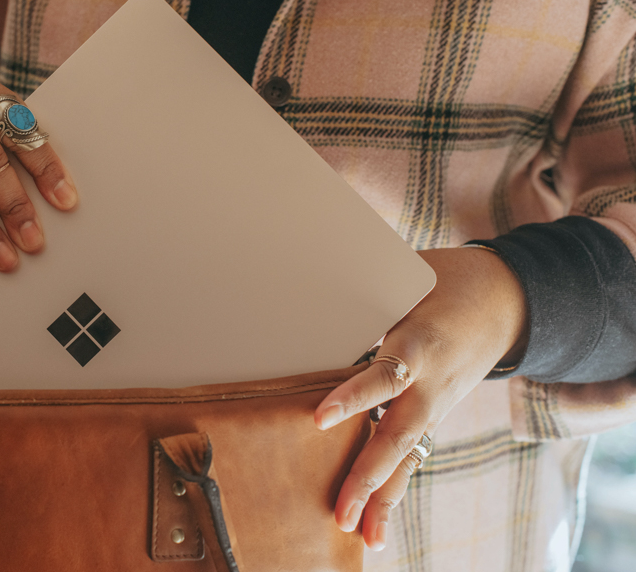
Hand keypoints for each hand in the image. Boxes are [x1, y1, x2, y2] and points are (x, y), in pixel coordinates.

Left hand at [313, 247, 527, 550]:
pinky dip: (395, 492)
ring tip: (361, 535)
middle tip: (340, 510)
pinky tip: (376, 527)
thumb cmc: (445, 281)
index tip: (318, 419)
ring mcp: (435, 405)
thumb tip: (305, 284)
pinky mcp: (433, 416)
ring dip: (382, 497)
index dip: (352, 398)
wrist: (507, 300)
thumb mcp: (408, 277)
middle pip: (397, 436)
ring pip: (407, 457)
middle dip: (366, 474)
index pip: (383, 376)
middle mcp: (429, 384)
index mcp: (419, 345)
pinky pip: (413, 458)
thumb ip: (364, 290)